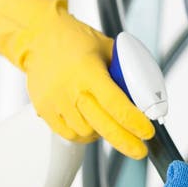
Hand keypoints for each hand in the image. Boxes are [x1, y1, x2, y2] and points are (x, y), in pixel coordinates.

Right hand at [0, 0, 154, 155]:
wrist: (40, 37)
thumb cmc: (75, 39)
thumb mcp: (106, 47)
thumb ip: (124, 68)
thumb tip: (143, 92)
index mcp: (89, 71)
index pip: (116, 104)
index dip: (134, 122)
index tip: (147, 132)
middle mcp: (71, 89)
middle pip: (103, 126)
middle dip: (125, 142)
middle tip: (140, 150)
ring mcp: (55, 102)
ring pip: (86, 133)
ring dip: (102, 134)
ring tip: (111, 125)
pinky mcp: (44, 110)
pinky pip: (68, 134)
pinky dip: (83, 135)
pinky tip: (91, 126)